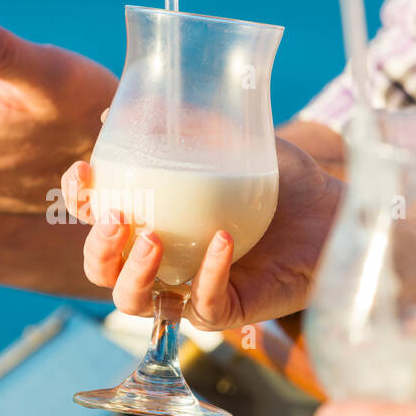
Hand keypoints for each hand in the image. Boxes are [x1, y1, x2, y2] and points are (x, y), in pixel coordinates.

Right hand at [60, 139, 341, 329]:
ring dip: (131, 274)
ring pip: (134, 302)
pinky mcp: (229, 310)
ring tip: (152, 239)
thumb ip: (188, 124)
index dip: (78, 200)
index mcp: (153, 218)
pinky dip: (209, 275)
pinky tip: (224, 240)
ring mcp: (191, 288)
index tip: (85, 172)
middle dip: (97, 248)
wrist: (337, 212)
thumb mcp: (236, 141)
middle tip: (118, 217)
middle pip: (101, 270)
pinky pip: (205, 307)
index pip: (94, 218)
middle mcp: (163, 259)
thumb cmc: (286, 179)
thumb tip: (121, 105)